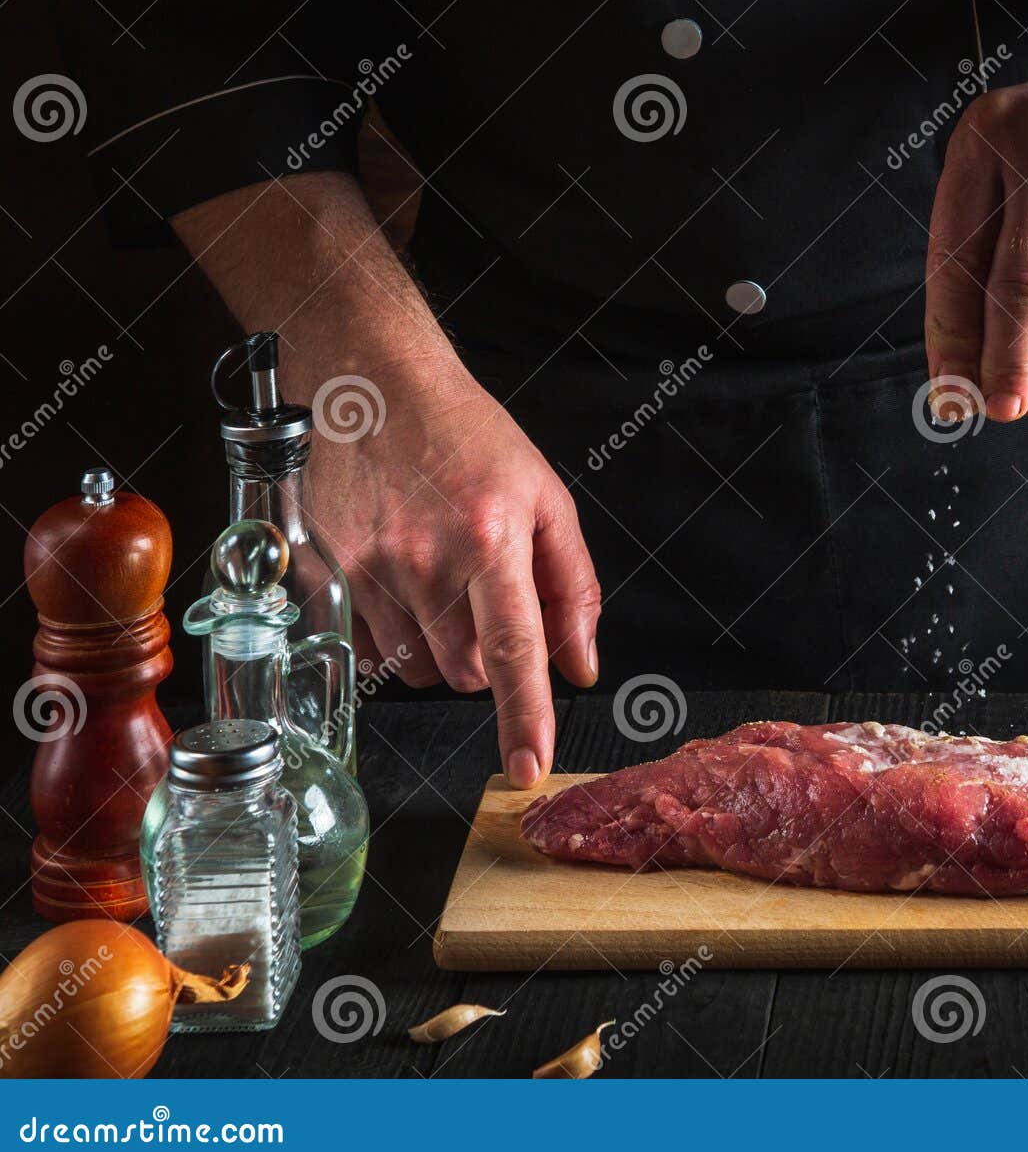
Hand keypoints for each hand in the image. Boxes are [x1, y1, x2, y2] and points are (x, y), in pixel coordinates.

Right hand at [305, 359, 600, 787]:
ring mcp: (367, 569)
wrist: (372, 384)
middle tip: (484, 597)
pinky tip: (399, 582)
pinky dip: (393, 636)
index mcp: (490, 539)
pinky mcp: (323, 573)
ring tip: (439, 578)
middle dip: (488, 657)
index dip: (524, 717)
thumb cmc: (467, 437)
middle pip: (467, 671)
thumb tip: (579, 665)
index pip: (514, 648)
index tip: (528, 768)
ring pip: (418, 667)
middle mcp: (424, 560)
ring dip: (440, 647)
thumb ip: (572, 587)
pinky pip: (369, 650)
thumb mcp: (545, 497)